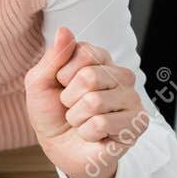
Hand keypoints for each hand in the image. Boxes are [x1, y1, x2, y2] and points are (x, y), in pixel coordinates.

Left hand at [25, 26, 148, 177]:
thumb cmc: (50, 111)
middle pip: (89, 76)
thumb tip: (64, 30)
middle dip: (68, 98)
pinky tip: (93, 134)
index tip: (61, 84)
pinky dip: (86, 132)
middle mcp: (121, 75)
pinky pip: (101, 123)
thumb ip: (53, 57)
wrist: (59, 147)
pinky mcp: (137, 123)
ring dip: (76, 117)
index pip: (84, 51)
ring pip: (94, 102)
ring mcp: (132, 98)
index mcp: (99, 59)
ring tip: (81, 120)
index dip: (62, 72)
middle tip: (71, 106)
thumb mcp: (39, 82)